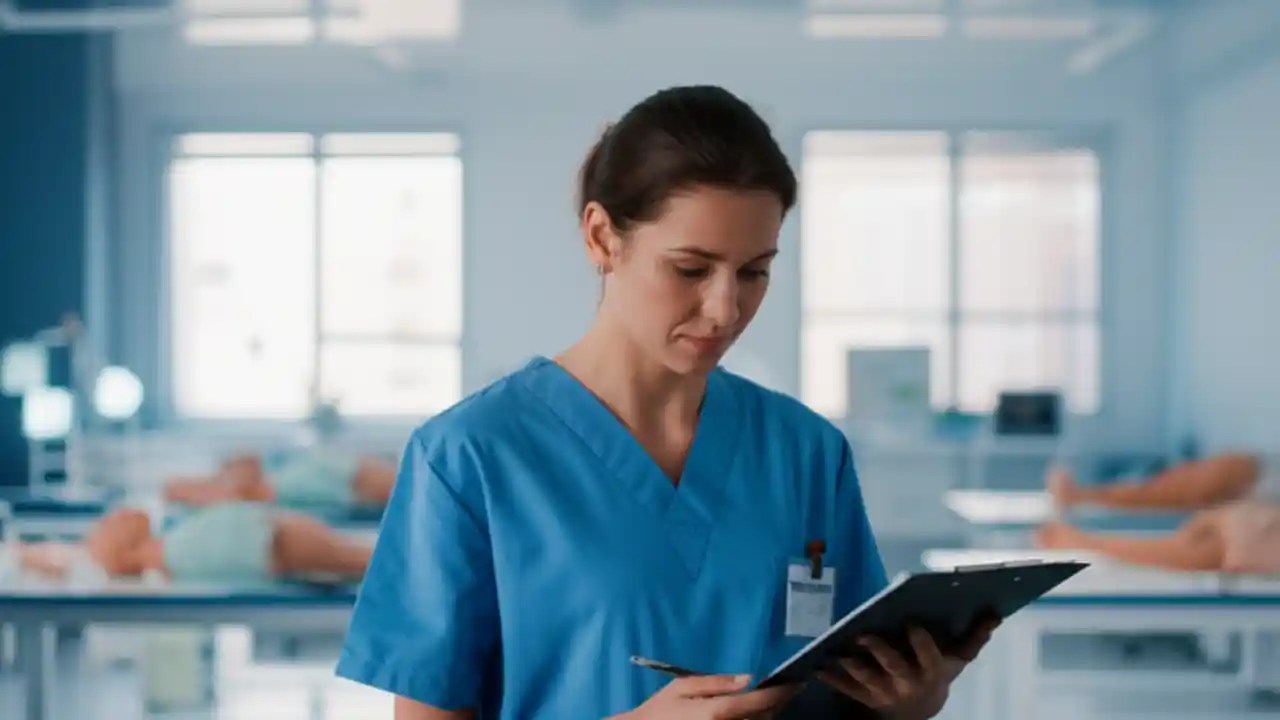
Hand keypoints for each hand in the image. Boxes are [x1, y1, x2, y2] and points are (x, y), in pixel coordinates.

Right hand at [614, 674, 800, 719]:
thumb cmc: (662, 708)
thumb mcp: (683, 686)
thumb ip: (717, 682)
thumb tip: (749, 678)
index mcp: (717, 712)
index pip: (759, 701)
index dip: (782, 692)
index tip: (797, 682)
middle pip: (765, 717)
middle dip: (779, 702)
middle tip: (789, 687)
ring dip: (769, 713)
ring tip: (774, 698)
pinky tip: (757, 711)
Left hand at [817, 618, 999, 719]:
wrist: (917, 710)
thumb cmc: (936, 672)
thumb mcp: (957, 659)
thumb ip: (974, 636)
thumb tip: (994, 613)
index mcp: (932, 670)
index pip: (929, 656)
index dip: (920, 642)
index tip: (911, 622)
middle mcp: (908, 683)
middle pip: (895, 667)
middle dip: (880, 652)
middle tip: (864, 634)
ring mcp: (884, 692)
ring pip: (867, 680)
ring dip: (851, 667)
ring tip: (837, 650)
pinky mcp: (864, 698)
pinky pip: (846, 689)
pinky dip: (832, 678)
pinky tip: (817, 665)